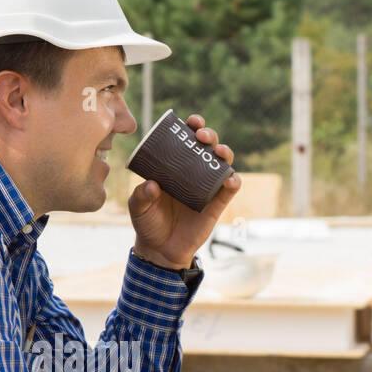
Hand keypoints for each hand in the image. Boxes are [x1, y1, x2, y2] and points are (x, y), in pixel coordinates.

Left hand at [128, 114, 241, 270]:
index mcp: (174, 168)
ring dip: (224, 153)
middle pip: (207, 147)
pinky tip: (230, 178)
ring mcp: (206, 188)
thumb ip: (141, 195)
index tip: (191, 121)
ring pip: (222, 164)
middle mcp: (193, 174)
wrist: (160, 249)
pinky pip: (229, 191)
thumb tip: (153, 184)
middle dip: (208, 135)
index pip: (185, 142)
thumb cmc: (147, 222)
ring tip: (218, 151)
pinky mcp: (216, 205)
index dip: (191, 128)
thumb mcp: (138, 207)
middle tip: (201, 135)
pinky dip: (233, 182)